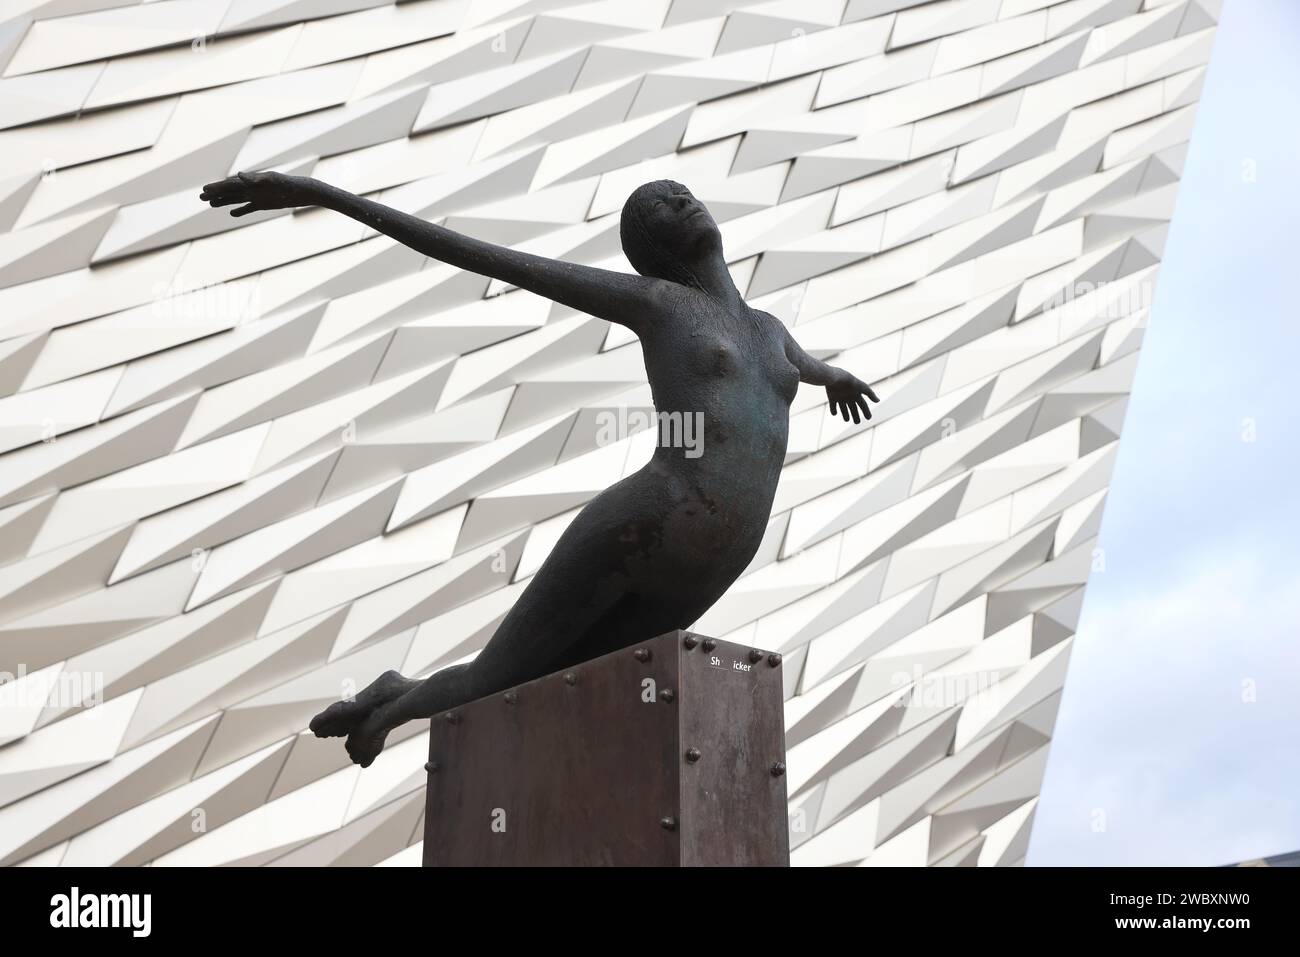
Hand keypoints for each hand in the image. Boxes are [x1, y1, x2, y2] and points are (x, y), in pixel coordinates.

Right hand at [199, 170, 320, 216]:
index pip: (230, 184)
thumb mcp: (271, 180)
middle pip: (230, 191)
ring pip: (236, 199)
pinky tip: (231, 213)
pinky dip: (240, 210)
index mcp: (251, 182)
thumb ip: (254, 178)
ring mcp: (256, 196)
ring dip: (223, 201)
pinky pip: (248, 208)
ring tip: (210, 204)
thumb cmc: (287, 184)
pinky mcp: (263, 204)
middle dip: (216, 194)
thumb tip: (237, 174)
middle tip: (201, 197)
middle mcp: (251, 188)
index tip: (205, 190)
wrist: (301, 191)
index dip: (217, 187)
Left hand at [826, 368, 879, 423]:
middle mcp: (849, 396)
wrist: (836, 378)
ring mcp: (840, 397)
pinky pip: (833, 405)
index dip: (866, 411)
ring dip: (845, 414)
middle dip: (855, 415)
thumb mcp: (863, 387)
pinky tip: (834, 413)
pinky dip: (833, 410)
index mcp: (857, 394)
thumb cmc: (850, 382)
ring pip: (843, 408)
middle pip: (853, 408)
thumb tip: (878, 401)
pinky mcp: (832, 397)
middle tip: (857, 422)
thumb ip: (870, 394)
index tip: (869, 418)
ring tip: (847, 420)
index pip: (863, 405)